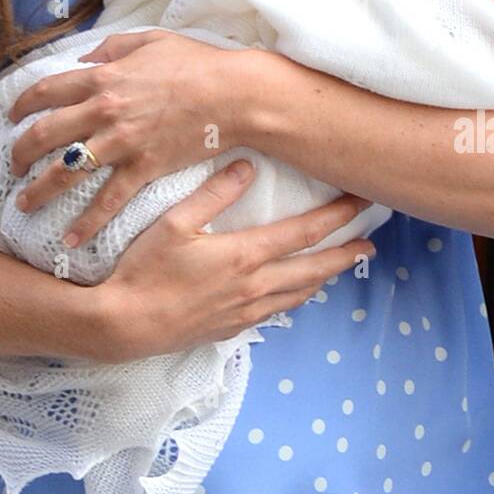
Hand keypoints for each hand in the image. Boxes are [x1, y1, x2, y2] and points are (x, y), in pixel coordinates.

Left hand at [7, 29, 241, 244]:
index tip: (12, 117)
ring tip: (23, 204)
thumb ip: (114, 47)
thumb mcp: (151, 40)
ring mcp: (121, 143)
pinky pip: (107, 201)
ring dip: (38, 190)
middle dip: (19, 153)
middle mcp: (103, 111)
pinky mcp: (143, 169)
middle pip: (44, 135)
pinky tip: (70, 240)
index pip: (46, 92)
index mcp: (102, 78)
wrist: (233, 95)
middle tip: (12, 166)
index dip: (22, 105)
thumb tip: (87, 57)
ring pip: (65, 171)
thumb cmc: (197, 63)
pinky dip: (86, 223)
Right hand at [99, 161, 377, 361]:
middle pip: (313, 269)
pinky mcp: (231, 329)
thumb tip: (246, 165)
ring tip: (340, 267)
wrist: (123, 325)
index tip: (361, 203)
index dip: (337, 217)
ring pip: (298, 295)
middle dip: (344, 255)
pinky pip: (276, 312)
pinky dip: (295, 298)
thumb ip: (214, 193)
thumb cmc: (144, 269)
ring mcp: (245, 312)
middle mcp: (254, 287)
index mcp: (244, 256)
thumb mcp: (174, 222)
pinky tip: (296, 295)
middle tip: (370, 246)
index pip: (304, 233)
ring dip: (323, 279)